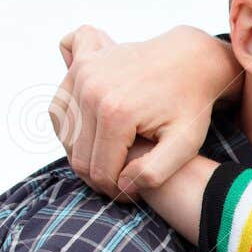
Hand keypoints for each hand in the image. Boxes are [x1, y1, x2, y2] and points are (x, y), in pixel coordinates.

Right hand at [54, 24, 241, 200]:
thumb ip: (156, 172)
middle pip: (78, 155)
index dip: (116, 190)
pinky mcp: (82, 63)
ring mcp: (84, 73)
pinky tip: (91, 128)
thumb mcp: (186, 144)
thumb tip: (122, 185)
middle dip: (98, 175)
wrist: (191, 59)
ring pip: (65, 132)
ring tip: (110, 157)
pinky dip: (68, 119)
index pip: (100, 171)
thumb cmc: (191, 105)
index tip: (131, 192)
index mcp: (116, 114)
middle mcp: (92, 91)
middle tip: (120, 180)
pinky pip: (60, 102)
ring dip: (82, 150)